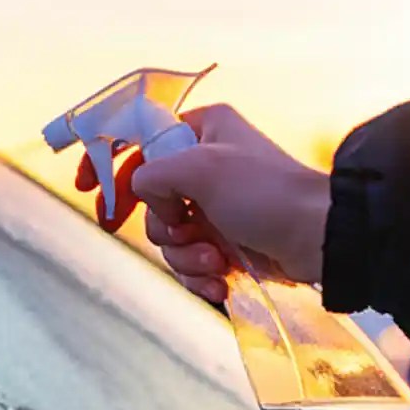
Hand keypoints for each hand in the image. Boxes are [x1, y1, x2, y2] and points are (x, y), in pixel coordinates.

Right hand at [76, 104, 331, 303]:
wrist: (321, 239)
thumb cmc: (266, 193)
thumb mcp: (199, 168)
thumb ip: (151, 174)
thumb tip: (145, 196)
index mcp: (202, 130)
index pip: (138, 140)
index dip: (108, 164)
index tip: (88, 189)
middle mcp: (206, 164)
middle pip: (148, 199)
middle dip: (162, 226)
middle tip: (180, 230)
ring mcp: (215, 205)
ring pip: (166, 235)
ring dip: (184, 255)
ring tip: (214, 261)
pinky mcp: (226, 240)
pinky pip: (189, 259)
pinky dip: (199, 274)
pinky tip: (221, 279)